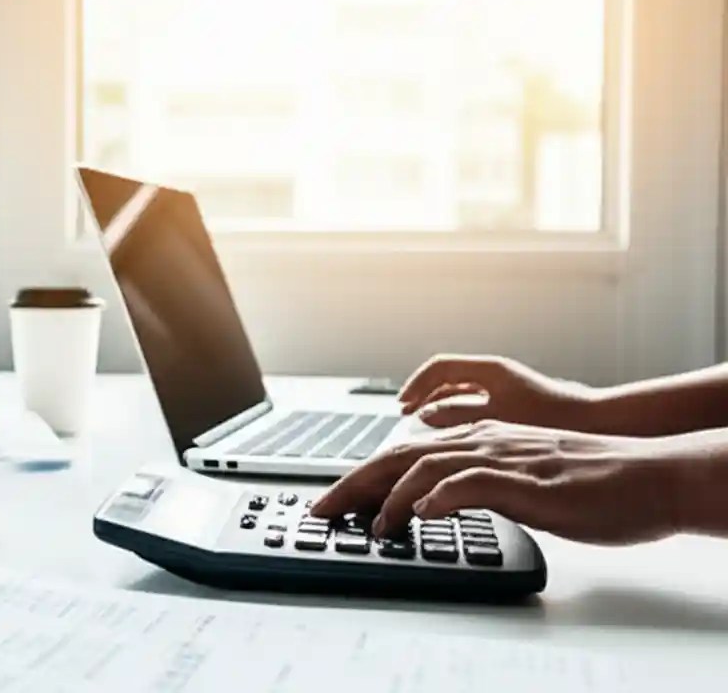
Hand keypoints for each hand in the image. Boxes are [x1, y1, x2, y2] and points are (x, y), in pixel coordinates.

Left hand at [309, 420, 681, 544]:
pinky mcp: (523, 479)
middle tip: (321, 512)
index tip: (334, 502)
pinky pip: (469, 484)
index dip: (362, 477)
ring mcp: (500, 457)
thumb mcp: (519, 479)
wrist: (645, 474)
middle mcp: (481, 441)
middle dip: (352, 484)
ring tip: (371, 527)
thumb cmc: (588, 482)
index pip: (404, 454)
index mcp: (478, 439)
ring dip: (389, 498)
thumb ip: (477, 485)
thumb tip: (438, 507)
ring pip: (423, 466)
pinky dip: (439, 498)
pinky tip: (422, 514)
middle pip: (397, 456)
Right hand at [399, 354, 598, 429]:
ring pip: (462, 397)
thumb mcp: (501, 417)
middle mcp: (498, 377)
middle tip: (407, 417)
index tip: (402, 405)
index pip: (438, 367)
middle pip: (447, 381)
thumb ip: (459, 415)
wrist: (606, 424)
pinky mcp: (518, 411)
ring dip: (440, 411)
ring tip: (426, 432)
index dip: (415, 385)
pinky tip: (457, 444)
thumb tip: (426, 416)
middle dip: (423, 399)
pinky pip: (477, 410)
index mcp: (491, 371)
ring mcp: (508, 393)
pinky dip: (460, 423)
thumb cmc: (561, 418)